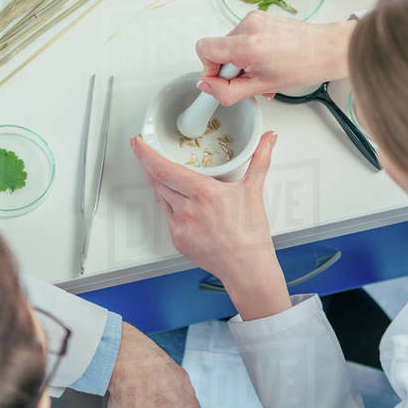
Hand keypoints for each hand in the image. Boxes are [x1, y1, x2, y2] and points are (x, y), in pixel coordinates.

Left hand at [130, 133, 290, 319]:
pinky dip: (169, 205)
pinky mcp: (177, 240)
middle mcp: (187, 209)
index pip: (164, 168)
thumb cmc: (250, 233)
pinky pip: (167, 216)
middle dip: (148, 164)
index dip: (146, 153)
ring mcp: (179, 226)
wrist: (247, 267)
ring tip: (165, 175)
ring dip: (159, 184)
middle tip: (145, 151)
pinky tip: (178, 201)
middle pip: (157, 180)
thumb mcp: (253, 190)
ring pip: (161, 197)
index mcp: (203, 193)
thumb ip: (260, 159)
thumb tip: (269, 139)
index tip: (138, 142)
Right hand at [195, 12, 355, 104]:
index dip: (209, 69)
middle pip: (218, 48)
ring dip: (241, 60)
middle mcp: (248, 25)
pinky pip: (243, 36)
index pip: (204, 49)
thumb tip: (206, 86)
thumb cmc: (303, 66)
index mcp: (247, 44)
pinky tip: (266, 59)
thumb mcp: (262, 87)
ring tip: (262, 69)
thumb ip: (228, 91)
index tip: (223, 79)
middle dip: (230, 68)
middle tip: (251, 78)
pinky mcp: (260, 16)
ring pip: (231, 44)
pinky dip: (249, 50)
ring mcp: (254, 18)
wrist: (326, 49)